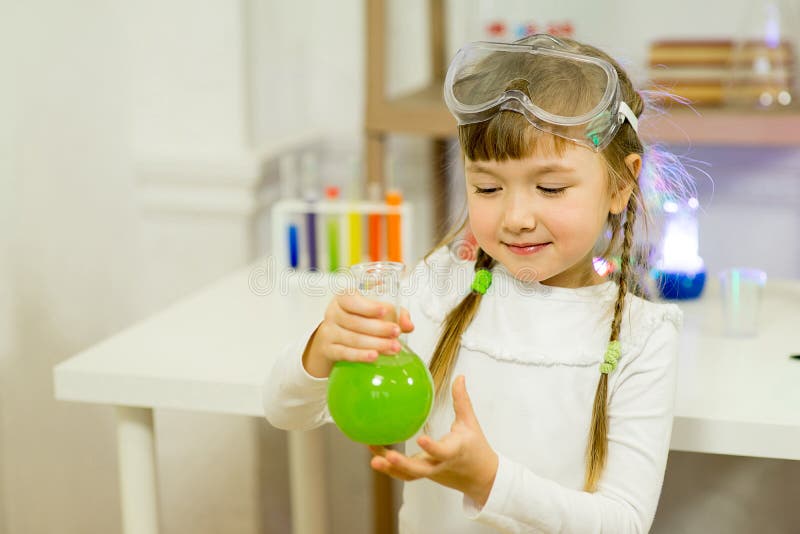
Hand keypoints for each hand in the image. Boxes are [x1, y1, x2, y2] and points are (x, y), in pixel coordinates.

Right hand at [302, 292, 414, 377]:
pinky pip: (345, 353)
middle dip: (379, 328)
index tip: (385, 311)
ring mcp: (329, 332)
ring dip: (375, 344)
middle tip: (397, 332)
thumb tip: (408, 325)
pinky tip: (374, 356)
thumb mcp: (375, 310)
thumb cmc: (358, 318)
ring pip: (353, 339)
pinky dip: (360, 355)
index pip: (351, 299)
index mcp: (343, 297)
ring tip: (394, 347)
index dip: (368, 306)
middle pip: (355, 322)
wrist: (333, 337)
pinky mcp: (328, 349)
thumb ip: (396, 313)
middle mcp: (333, 313)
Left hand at [368, 375, 498, 506]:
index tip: (421, 438)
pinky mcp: (424, 474)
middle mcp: (440, 465)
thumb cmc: (476, 448)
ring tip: (374, 458)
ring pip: (409, 475)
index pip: (442, 452)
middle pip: (420, 470)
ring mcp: (431, 472)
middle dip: (402, 464)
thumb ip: (462, 400)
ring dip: (391, 469)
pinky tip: (376, 456)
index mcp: (454, 451)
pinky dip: (390, 468)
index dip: (432, 447)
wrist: (482, 477)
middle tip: (387, 456)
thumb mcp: (471, 423)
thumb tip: (459, 377)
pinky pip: (405, 475)